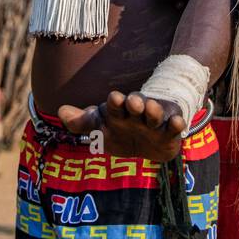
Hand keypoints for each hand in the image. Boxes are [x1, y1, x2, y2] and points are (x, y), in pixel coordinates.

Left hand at [58, 89, 185, 163]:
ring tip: (151, 109)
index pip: (115, 106)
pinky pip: (174, 127)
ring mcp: (154, 122)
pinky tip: (178, 122)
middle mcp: (137, 113)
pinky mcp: (170, 133)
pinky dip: (177, 124)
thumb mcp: (102, 127)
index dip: (114, 103)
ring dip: (153, 111)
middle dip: (134, 103)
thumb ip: (83, 122)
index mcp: (119, 112)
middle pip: (136, 105)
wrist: (149, 140)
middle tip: (132, 101)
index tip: (113, 98)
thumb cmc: (121, 128)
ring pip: (155, 114)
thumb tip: (60, 111)